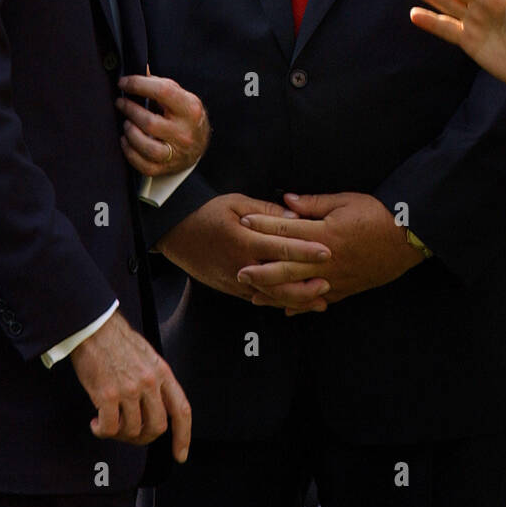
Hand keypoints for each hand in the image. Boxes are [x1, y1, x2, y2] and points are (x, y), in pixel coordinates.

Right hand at [69, 311, 191, 462]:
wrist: (94, 327)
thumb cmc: (117, 341)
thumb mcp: (147, 357)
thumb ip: (155, 382)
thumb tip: (154, 409)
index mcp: (162, 372)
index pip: (181, 409)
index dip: (183, 435)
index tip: (180, 454)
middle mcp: (149, 382)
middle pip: (156, 426)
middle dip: (143, 437)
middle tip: (129, 434)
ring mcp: (129, 389)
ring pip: (132, 430)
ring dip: (119, 433)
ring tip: (107, 423)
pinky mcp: (107, 395)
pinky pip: (109, 428)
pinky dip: (102, 431)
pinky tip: (96, 423)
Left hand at [116, 73, 209, 176]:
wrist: (200, 144)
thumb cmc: (186, 116)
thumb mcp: (180, 96)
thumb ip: (160, 84)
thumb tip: (140, 67)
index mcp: (189, 109)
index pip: (163, 92)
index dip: (139, 85)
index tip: (124, 82)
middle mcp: (184, 132)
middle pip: (150, 122)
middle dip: (130, 109)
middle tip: (120, 102)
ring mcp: (176, 152)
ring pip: (146, 146)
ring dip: (130, 132)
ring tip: (126, 122)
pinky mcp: (166, 167)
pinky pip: (143, 164)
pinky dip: (129, 152)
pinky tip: (126, 140)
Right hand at [155, 194, 331, 309]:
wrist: (174, 231)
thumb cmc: (206, 212)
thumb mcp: (236, 202)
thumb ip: (266, 211)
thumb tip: (294, 216)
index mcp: (244, 240)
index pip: (282, 248)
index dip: (306, 251)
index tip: (328, 252)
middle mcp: (241, 264)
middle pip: (279, 281)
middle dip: (306, 285)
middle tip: (330, 284)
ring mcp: (235, 280)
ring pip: (270, 296)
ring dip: (296, 300)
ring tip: (319, 301)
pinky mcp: (230, 288)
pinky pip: (258, 299)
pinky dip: (278, 303)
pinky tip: (295, 304)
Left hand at [237, 192, 423, 313]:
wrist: (407, 238)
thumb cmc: (377, 215)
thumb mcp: (346, 201)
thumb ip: (314, 203)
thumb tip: (288, 201)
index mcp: (325, 234)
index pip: (286, 230)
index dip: (263, 225)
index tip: (243, 222)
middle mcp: (326, 260)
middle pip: (286, 267)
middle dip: (260, 269)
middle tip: (238, 270)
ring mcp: (335, 278)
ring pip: (298, 289)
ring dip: (274, 292)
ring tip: (253, 294)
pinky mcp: (345, 289)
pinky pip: (317, 300)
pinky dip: (300, 306)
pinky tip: (285, 309)